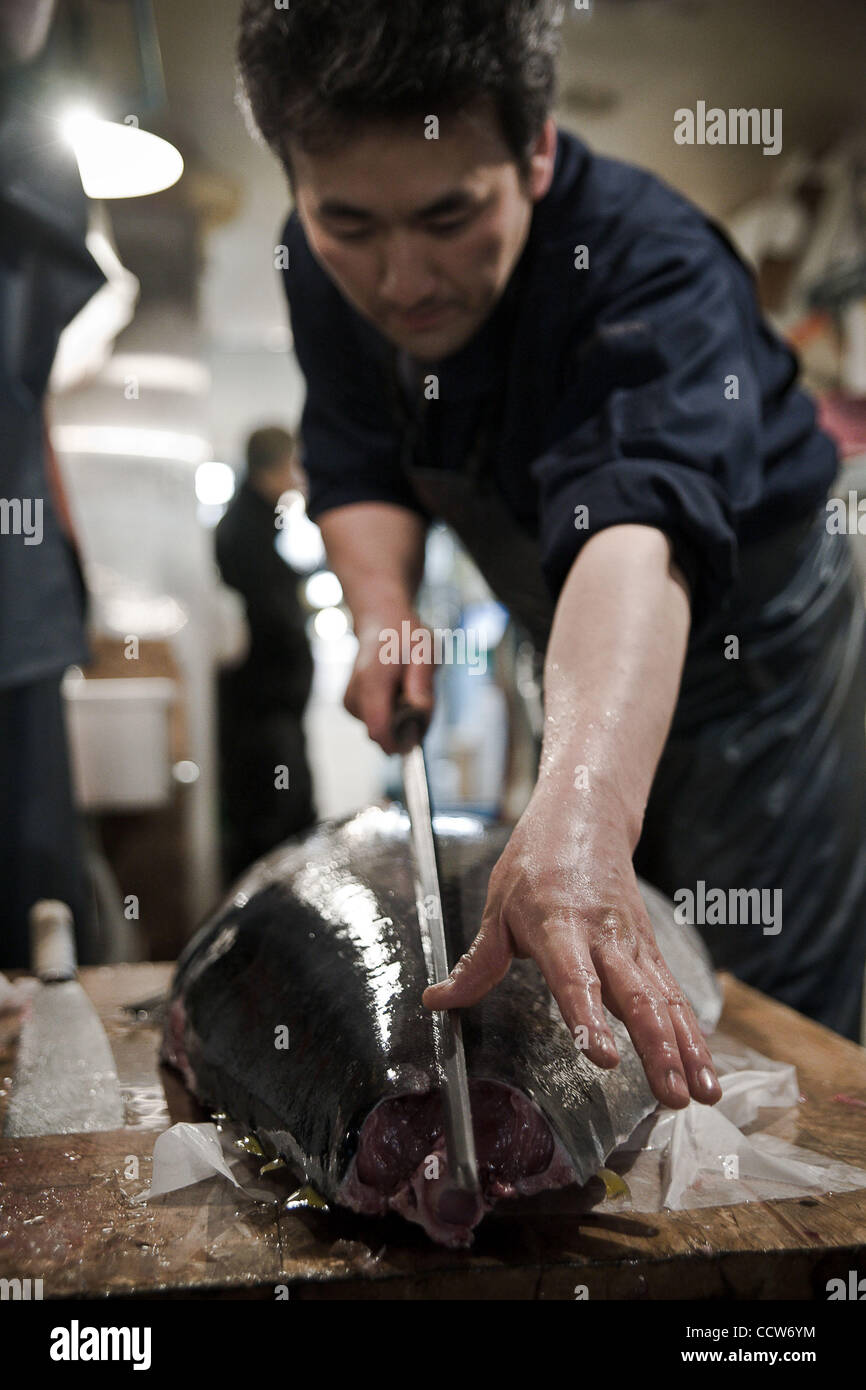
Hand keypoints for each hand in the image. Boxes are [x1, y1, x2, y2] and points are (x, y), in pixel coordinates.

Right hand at [344, 608, 434, 754]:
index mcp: (371, 681)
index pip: (378, 730)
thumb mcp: (425, 651)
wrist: (381, 623)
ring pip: (381, 731)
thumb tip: (420, 711)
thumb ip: (422, 682)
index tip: (418, 736)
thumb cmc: (406, 636)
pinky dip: (391, 715)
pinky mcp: (351, 707)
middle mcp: (354, 695)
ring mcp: (350, 703)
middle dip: (406, 727)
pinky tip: (396, 692)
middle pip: (382, 734)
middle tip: (421, 697)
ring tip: (408, 688)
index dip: (399, 743)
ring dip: (401, 719)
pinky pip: (377, 724)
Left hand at [423, 789, 721, 1108]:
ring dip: (685, 1048)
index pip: (575, 980)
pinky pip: (674, 994)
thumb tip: (439, 1000)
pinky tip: (704, 1069)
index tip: (606, 1058)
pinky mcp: (650, 949)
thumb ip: (477, 963)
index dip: (589, 1020)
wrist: (586, 818)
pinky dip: (693, 1033)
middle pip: (635, 996)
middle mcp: (604, 937)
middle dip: (656, 1048)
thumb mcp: (497, 907)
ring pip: (664, 999)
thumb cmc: (536, 862)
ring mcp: (633, 943)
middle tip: (671, 1095)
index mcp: (559, 926)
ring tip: (702, 1094)